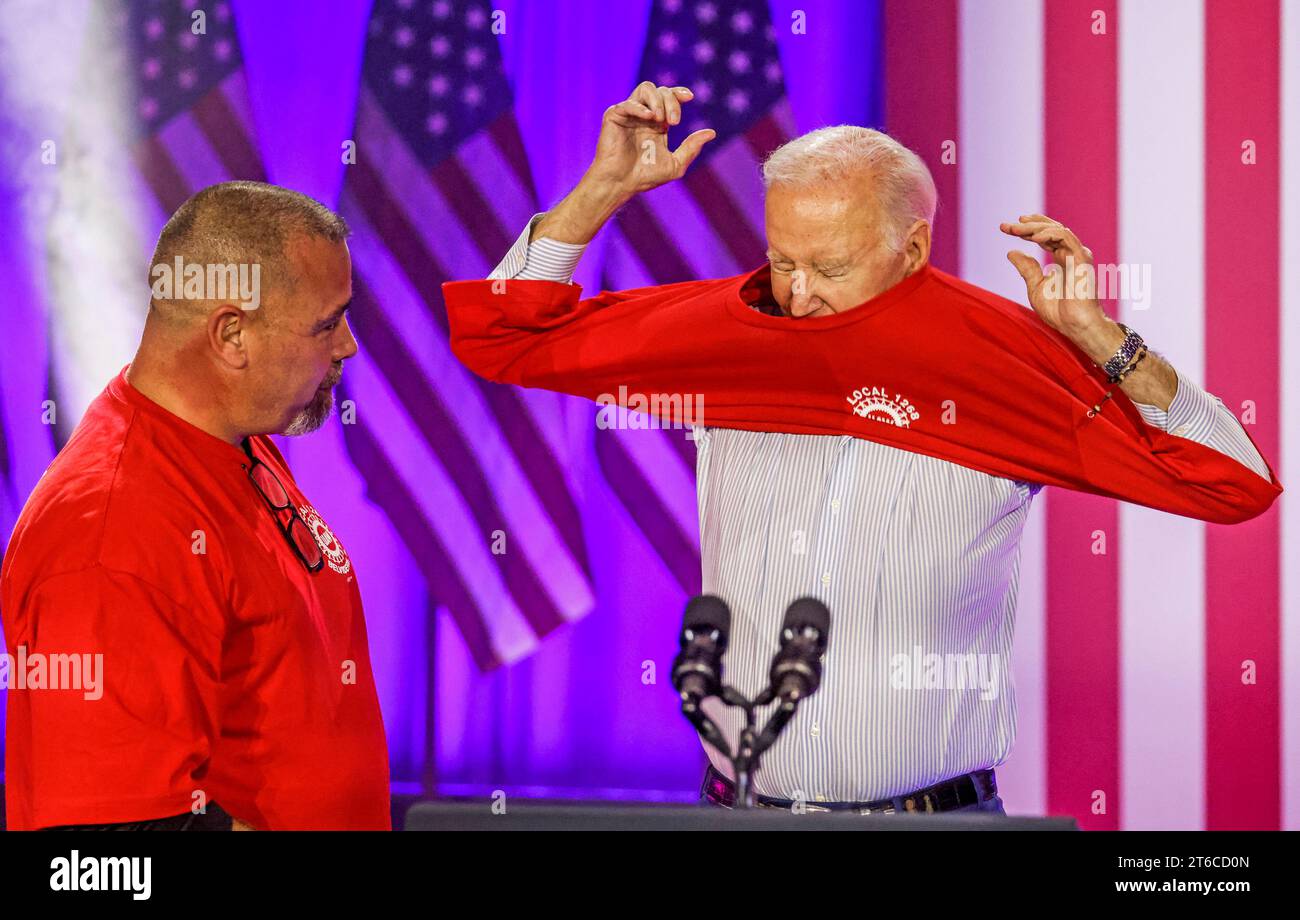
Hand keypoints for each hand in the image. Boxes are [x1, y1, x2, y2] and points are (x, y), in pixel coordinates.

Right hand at [584, 82, 715, 198]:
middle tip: (674, 122)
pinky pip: (628, 103)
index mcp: (657, 123)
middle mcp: (644, 115)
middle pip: (661, 91)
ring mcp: (629, 114)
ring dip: (658, 100)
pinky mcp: (614, 116)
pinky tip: (649, 118)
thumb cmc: (645, 177)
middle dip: (671, 102)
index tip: (690, 97)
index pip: (670, 98)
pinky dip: (640, 107)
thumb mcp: (675, 164)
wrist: (620, 184)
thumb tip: (712, 133)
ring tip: (660, 119)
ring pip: (645, 88)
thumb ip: (692, 148)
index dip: (679, 93)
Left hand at [1000, 214, 1108, 336]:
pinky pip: (1066, 238)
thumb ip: (1027, 268)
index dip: (1025, 231)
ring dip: (1035, 227)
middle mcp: (1071, 253)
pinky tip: (1034, 237)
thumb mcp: (1035, 286)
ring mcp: (1078, 254)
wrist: (1075, 324)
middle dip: (1027, 225)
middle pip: (1050, 230)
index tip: (1005, 228)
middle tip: (1006, 226)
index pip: (1044, 237)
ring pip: (1057, 230)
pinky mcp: (1082, 258)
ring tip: (1016, 229)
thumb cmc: (1059, 311)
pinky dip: (1049, 234)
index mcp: (1062, 259)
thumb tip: (1011, 252)